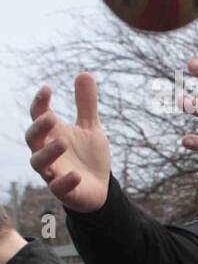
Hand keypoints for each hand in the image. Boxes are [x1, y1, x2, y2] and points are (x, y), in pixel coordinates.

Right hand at [26, 75, 112, 212]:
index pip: (39, 116)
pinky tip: (75, 175)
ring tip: (63, 143)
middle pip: (32, 139)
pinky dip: (64, 181)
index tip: (48, 88)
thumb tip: (83, 72)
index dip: (39, 103)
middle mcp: (47, 152)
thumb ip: (86, 104)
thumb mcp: (90, 128)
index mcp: (52, 134)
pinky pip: (58, 188)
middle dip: (39, 128)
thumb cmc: (88, 156)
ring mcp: (53, 172)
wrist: (99, 187)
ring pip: (39, 163)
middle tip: (51, 117)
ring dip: (48, 153)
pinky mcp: (64, 191)